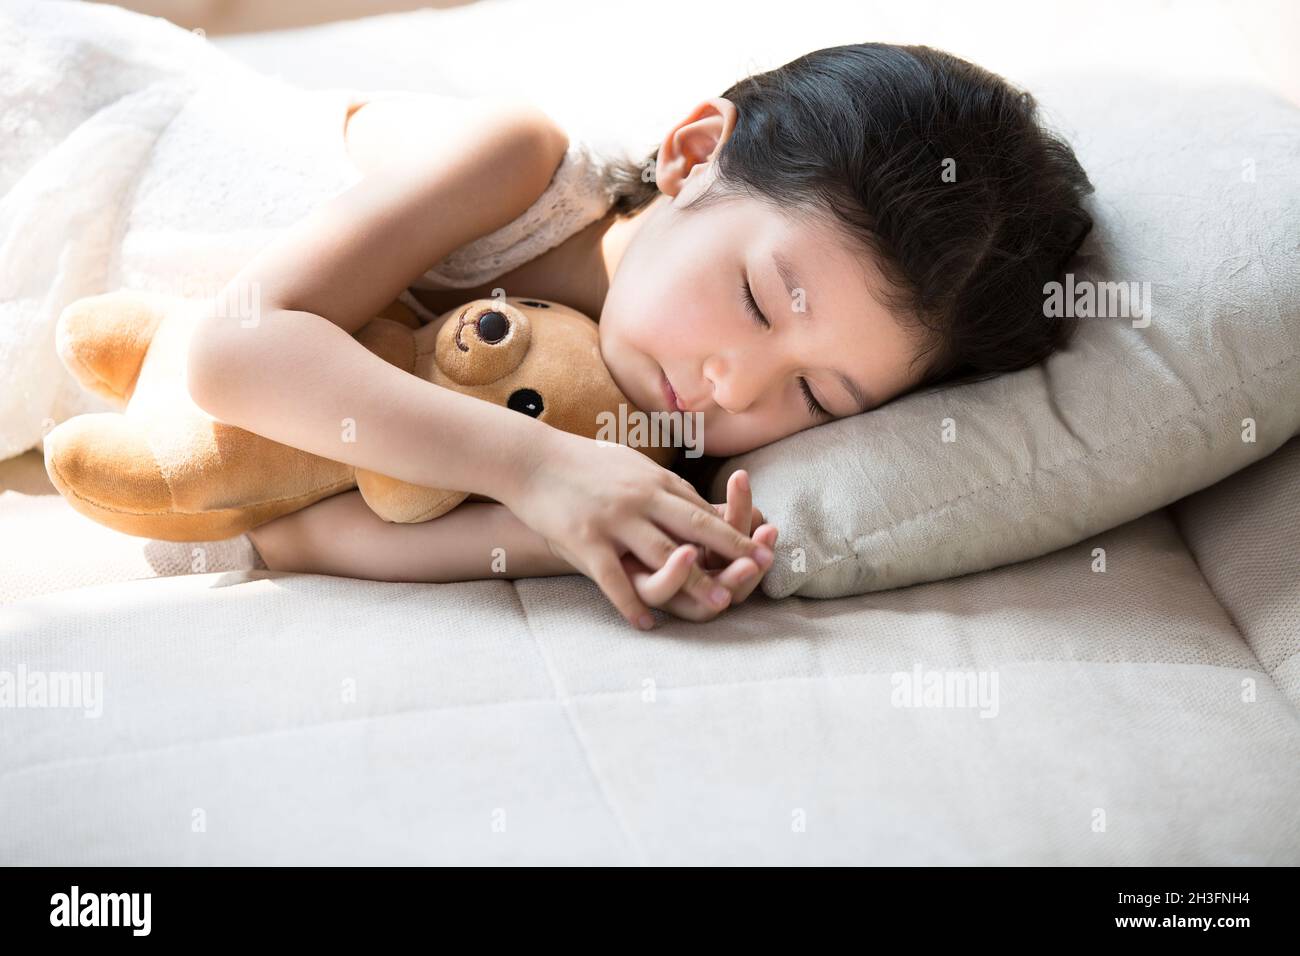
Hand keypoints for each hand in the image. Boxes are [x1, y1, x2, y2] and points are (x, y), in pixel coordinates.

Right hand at [502, 429, 768, 630]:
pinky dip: (631, 604)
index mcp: (655, 480)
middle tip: (760, 570)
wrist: (529, 459)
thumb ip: (661, 486)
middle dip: (731, 550)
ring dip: (694, 581)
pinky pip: (613, 578)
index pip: (702, 509)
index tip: (762, 546)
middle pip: (694, 527)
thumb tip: (694, 503)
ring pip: (662, 555)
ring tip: (719, 604)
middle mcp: (640, 498)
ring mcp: (613, 519)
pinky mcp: (585, 539)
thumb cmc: (581, 463)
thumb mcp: (630, 466)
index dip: (734, 530)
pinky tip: (647, 624)